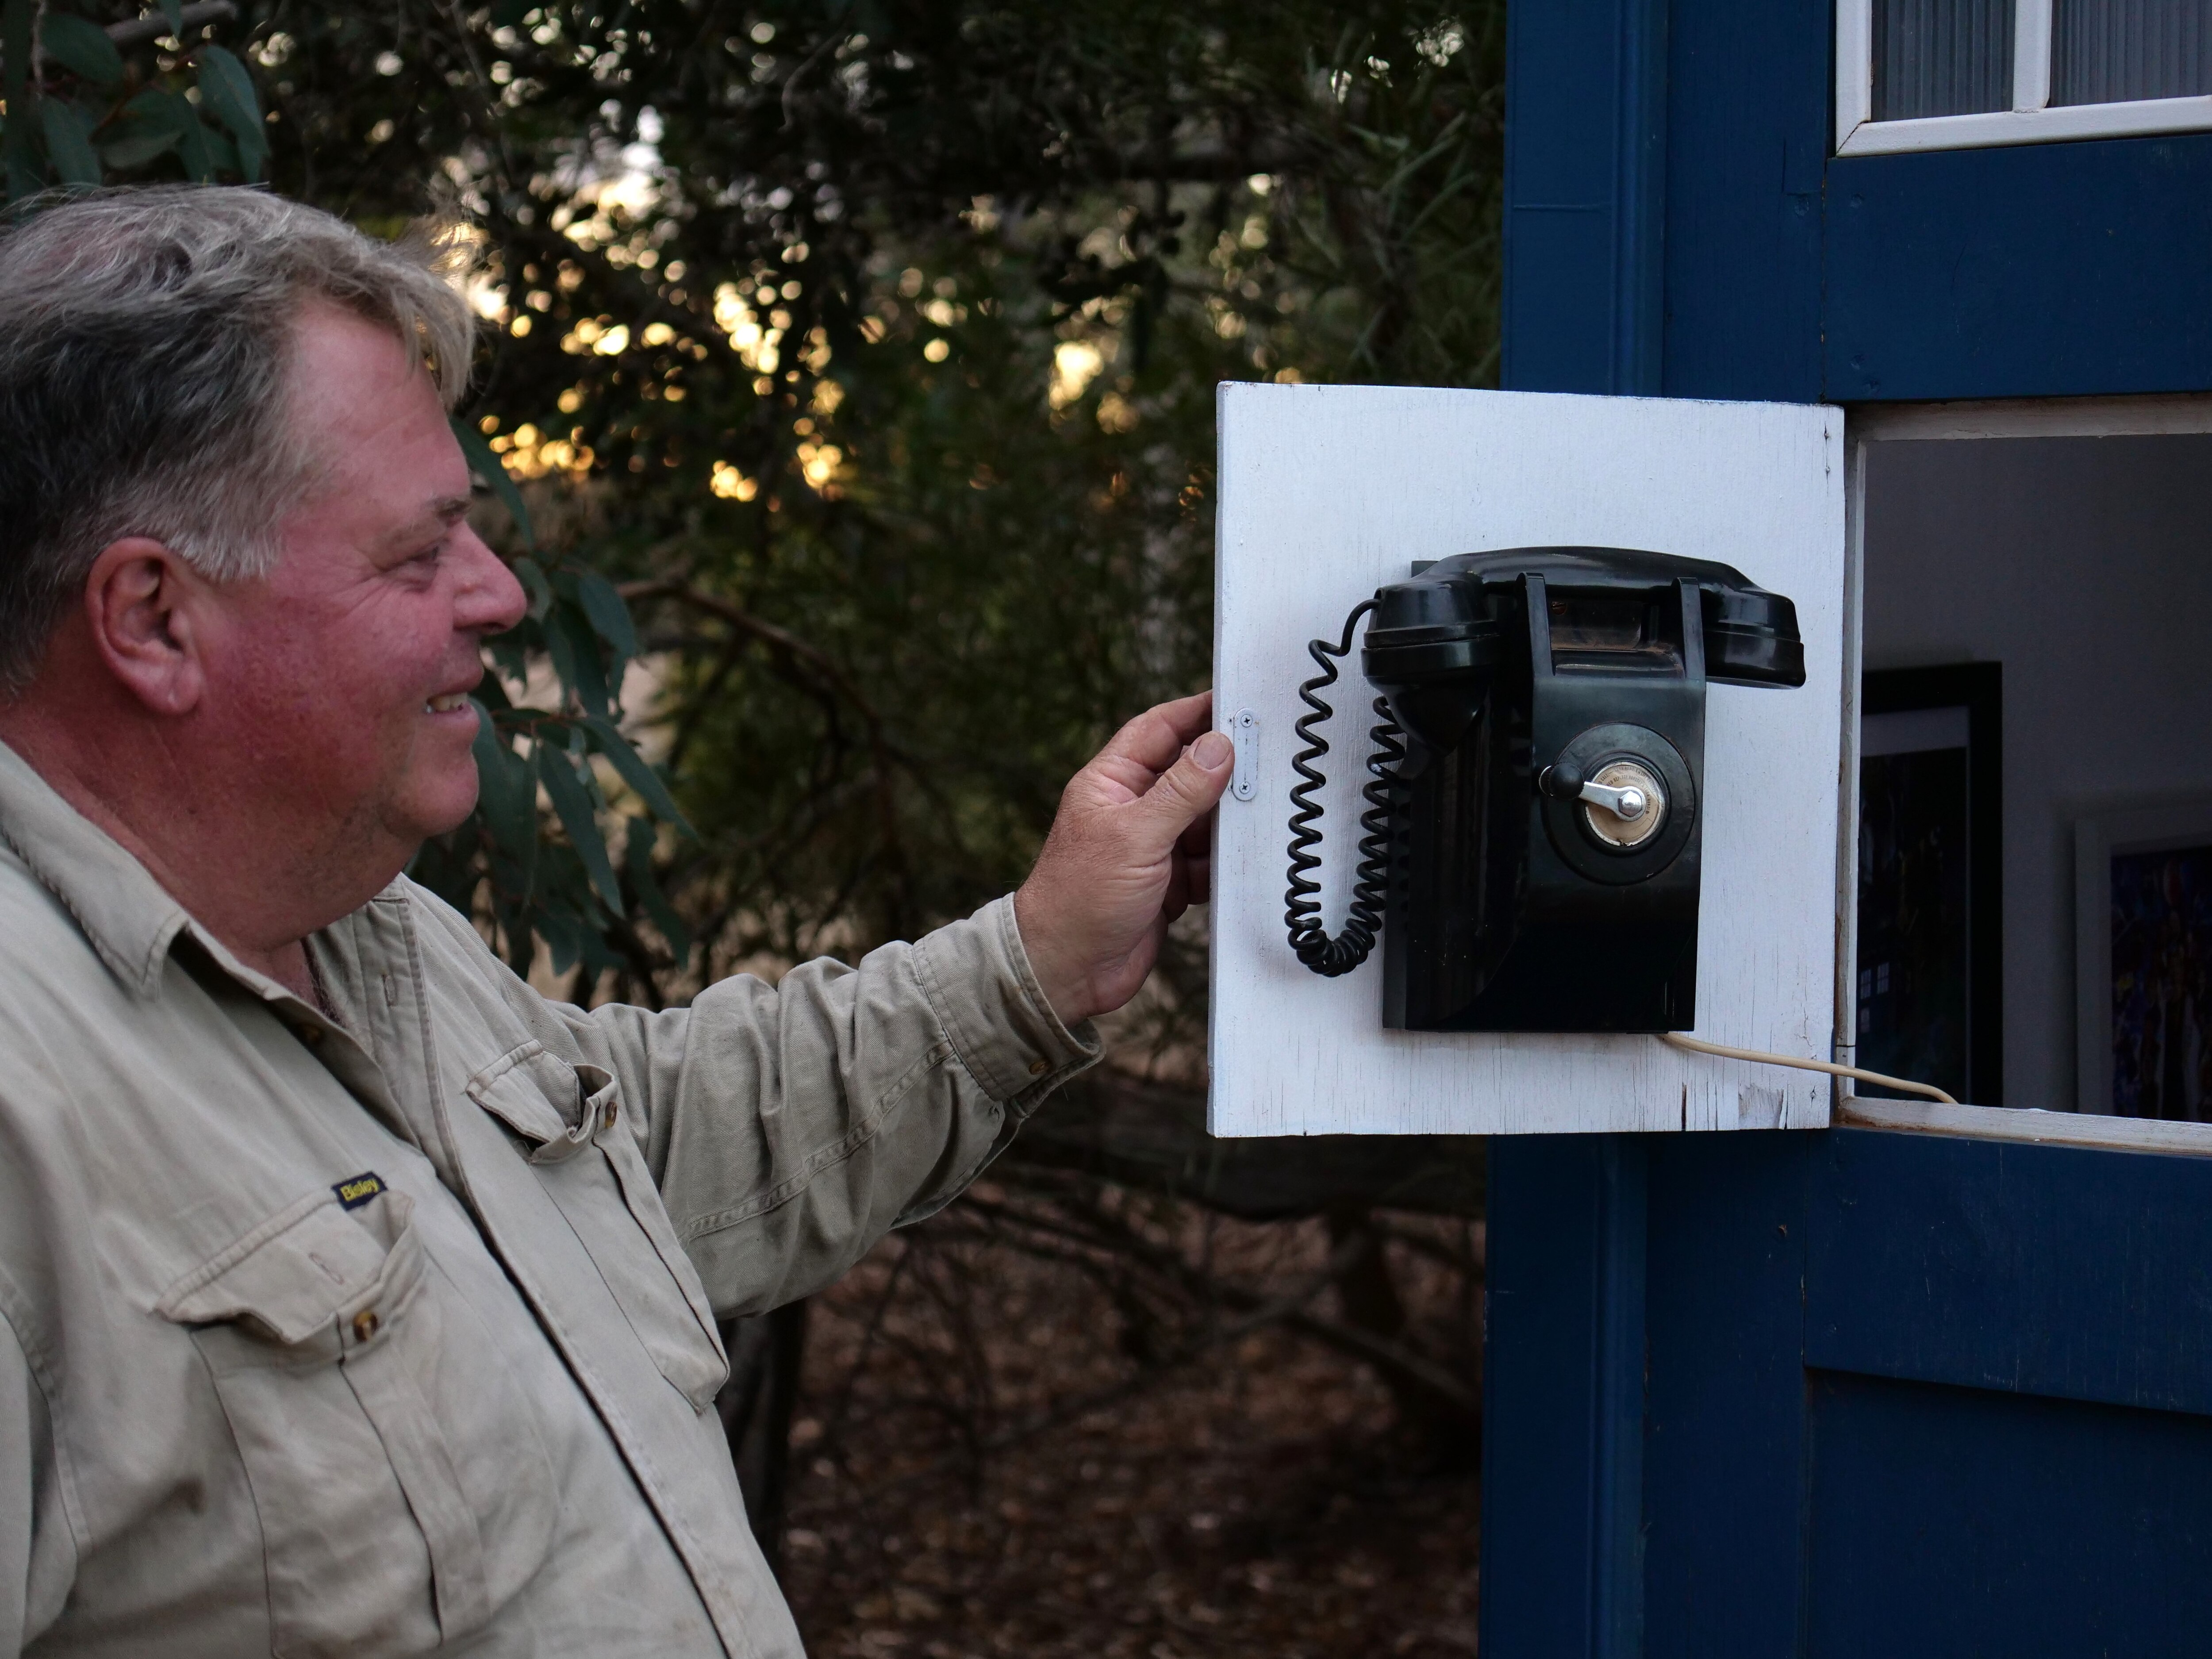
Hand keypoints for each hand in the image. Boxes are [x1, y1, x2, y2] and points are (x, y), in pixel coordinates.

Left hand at [1013, 691, 1231, 1026]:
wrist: (1066, 972)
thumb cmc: (1079, 898)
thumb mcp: (1134, 835)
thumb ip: (1180, 791)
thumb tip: (1218, 745)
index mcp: (1112, 783)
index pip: (1158, 729)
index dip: (1196, 711)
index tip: (1237, 700)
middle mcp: (1133, 809)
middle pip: (1190, 774)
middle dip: (1227, 771)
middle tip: (1269, 760)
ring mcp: (1152, 847)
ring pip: (1205, 820)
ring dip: (1230, 822)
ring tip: (1262, 816)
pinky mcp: (1169, 883)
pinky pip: (1208, 862)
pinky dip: (1226, 864)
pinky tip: (1243, 863)